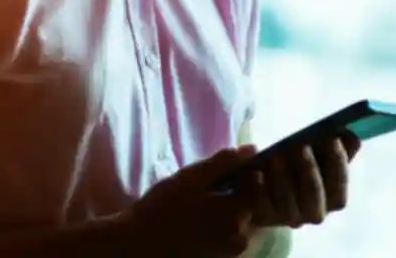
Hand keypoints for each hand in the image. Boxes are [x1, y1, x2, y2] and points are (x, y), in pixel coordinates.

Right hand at [124, 145, 266, 257]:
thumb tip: (252, 148)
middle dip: (237, 192)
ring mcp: (231, 251)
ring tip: (203, 202)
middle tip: (211, 186)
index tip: (227, 169)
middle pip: (250, 205)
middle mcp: (240, 236)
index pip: (257, 187)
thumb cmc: (161, 209)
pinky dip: (222, 224)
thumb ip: (223, 163)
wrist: (138, 245)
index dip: (245, 173)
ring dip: (229, 209)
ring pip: (241, 220)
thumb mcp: (190, 179)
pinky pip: (230, 235)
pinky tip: (200, 218)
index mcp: (236, 213)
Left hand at [247, 132, 361, 229]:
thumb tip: (352, 136)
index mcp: (330, 200)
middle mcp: (312, 213)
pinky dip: (259, 189)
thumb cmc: (298, 165)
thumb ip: (337, 147)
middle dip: (309, 170)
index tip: (332, 139)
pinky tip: (256, 171)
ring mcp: (287, 217)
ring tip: (275, 155)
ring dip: (282, 178)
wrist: (266, 188)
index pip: (339, 191)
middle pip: (314, 198)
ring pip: (288, 204)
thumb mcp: (318, 154)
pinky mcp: (262, 216)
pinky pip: (261, 207)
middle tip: (300, 146)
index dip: (338, 166)